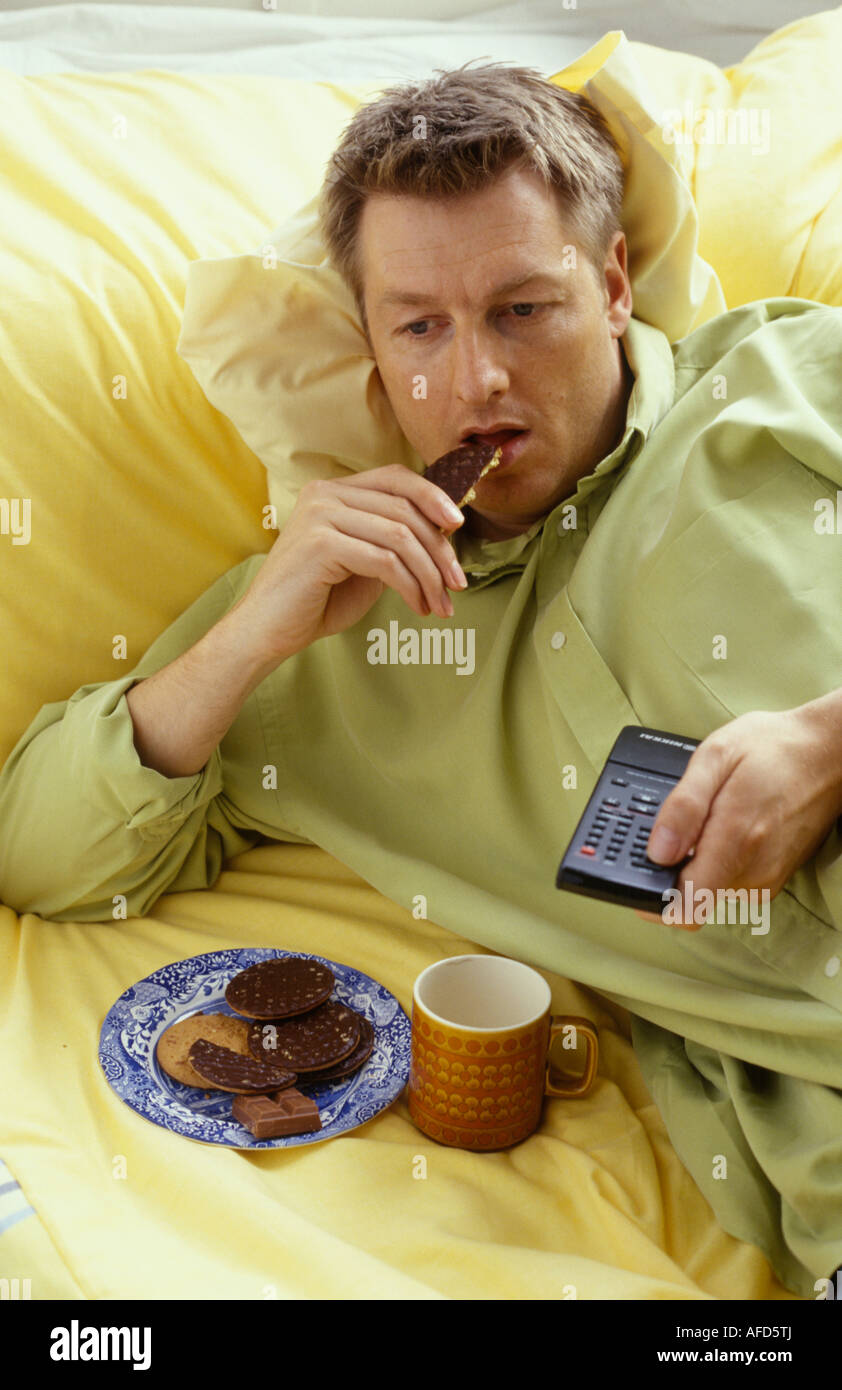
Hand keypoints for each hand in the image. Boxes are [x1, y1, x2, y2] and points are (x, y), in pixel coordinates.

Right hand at [233, 465, 467, 661]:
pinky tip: (417, 605)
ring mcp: (320, 515)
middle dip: (440, 550)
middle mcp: (325, 494)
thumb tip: (444, 532)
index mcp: (333, 491)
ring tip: (441, 604)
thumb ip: (392, 541)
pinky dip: (410, 586)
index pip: (396, 478)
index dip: (434, 497)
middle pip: (405, 509)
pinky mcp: (320, 543)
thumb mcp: (363, 562)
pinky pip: (385, 561)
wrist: (268, 631)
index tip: (459, 528)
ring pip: (401, 537)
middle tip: (458, 584)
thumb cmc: (316, 600)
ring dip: (429, 574)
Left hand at [634, 702, 841, 928]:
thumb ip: (683, 808)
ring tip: (702, 822)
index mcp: (736, 841)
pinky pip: (728, 882)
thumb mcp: (715, 757)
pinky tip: (720, 830)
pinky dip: (715, 862)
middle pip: (691, 898)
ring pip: (709, 891)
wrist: (827, 753)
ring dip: (694, 865)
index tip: (635, 875)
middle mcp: (754, 869)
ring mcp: (767, 878)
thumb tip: (656, 852)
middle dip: (670, 871)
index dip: (650, 898)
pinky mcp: (773, 877)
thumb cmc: (773, 749)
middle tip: (671, 831)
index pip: (685, 906)